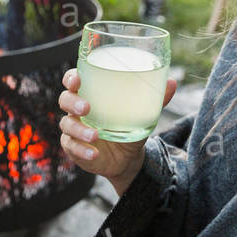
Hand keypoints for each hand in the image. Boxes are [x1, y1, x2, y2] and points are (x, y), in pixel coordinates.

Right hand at [59, 68, 176, 196]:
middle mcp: (78, 110)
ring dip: (79, 130)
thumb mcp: (142, 114)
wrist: (127, 158)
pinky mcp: (73, 147)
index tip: (77, 80)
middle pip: (65, 99)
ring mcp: (73, 128)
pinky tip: (94, 154)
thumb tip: (172, 82)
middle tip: (87, 108)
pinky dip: (82, 150)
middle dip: (73, 102)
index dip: (71, 78)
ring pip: (67, 124)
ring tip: (95, 136)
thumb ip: (155, 99)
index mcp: (91, 94)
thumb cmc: (130, 127)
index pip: (73, 80)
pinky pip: (72, 147)